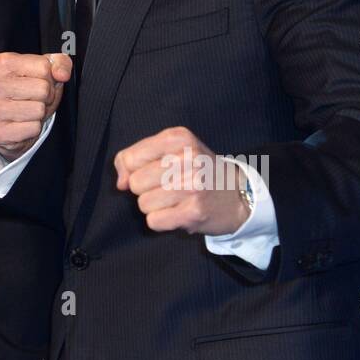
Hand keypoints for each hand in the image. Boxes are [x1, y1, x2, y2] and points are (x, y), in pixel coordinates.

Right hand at [0, 52, 71, 160]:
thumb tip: (62, 73)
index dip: (49, 78)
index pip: (44, 67)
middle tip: (34, 98)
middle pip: (43, 89)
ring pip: (39, 110)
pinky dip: (33, 128)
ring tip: (28, 110)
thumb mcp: (42, 70)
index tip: (38, 82)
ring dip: (39, 113)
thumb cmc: (24, 91)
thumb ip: (59, 63)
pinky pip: (33, 128)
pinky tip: (22, 123)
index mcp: (1, 63)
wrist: (4, 119)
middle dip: (46, 96)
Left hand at [113, 126, 250, 234]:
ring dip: (155, 206)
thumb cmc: (198, 170)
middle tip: (169, 186)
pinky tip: (179, 212)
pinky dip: (162, 221)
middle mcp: (188, 159)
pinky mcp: (194, 212)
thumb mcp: (170, 150)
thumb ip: (134, 158)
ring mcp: (193, 186)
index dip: (134, 170)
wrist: (240, 194)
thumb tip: (120, 183)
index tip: (153, 171)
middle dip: (146, 189)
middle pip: (136, 183)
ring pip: (143, 204)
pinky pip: (154, 221)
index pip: (130, 158)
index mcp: (179, 138)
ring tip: (176, 199)